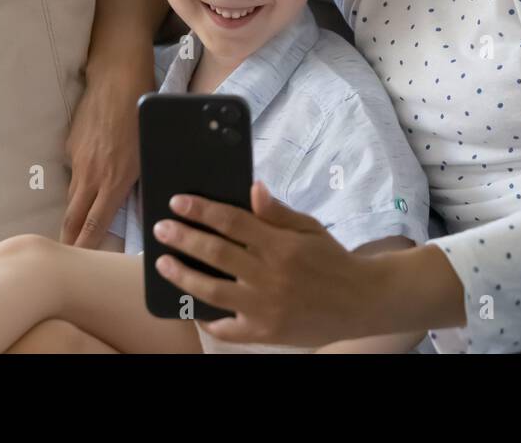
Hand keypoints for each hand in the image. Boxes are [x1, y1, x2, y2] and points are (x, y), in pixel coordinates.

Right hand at [60, 71, 144, 247]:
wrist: (118, 78)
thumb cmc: (143, 114)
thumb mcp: (149, 152)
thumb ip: (139, 181)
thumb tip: (136, 201)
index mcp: (115, 181)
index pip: (95, 226)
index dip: (86, 248)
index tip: (79, 263)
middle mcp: (92, 175)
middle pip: (74, 218)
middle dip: (69, 240)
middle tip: (64, 257)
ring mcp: (78, 160)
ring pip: (73, 194)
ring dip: (74, 210)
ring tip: (73, 226)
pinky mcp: (70, 145)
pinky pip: (74, 169)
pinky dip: (81, 176)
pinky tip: (92, 166)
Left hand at [153, 182, 380, 346]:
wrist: (360, 302)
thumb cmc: (331, 259)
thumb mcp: (309, 227)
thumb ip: (277, 212)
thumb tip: (252, 187)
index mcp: (280, 245)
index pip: (232, 222)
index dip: (201, 210)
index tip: (177, 202)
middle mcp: (270, 275)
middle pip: (215, 253)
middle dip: (183, 238)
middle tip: (160, 229)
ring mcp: (265, 307)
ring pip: (212, 290)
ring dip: (183, 275)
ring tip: (163, 263)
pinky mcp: (265, 332)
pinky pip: (227, 329)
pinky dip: (207, 319)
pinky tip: (191, 306)